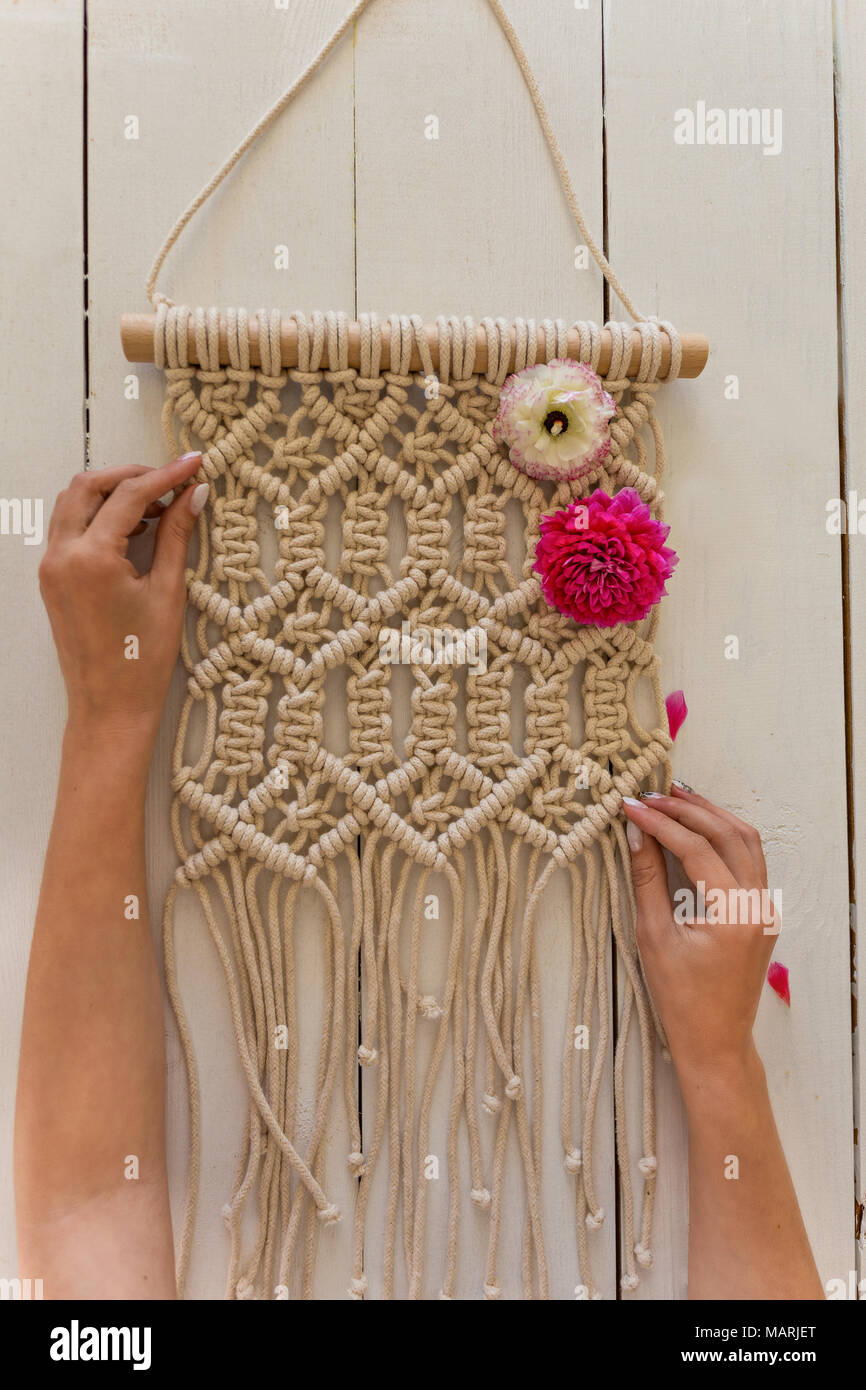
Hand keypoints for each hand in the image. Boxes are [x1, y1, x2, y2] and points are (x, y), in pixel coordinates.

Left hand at [39, 454, 206, 746]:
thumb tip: (193, 496)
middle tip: (172, 479)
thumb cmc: (141, 661)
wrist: (110, 707)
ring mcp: (51, 567)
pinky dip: (98, 516)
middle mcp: (61, 556)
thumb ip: (176, 535)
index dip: (166, 475)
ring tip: (157, 504)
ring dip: (112, 492)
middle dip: (132, 474)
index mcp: (91, 558)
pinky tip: (133, 527)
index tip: (193, 464)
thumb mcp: (167, 591)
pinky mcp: (52, 579)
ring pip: (74, 503)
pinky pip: (69, 528)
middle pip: (90, 486)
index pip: (129, 495)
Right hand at [621, 785, 778, 1088]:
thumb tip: (636, 834)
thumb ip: (647, 880)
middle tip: (650, 795)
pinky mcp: (763, 912)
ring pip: (746, 840)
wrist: (715, 1041)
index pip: (697, 848)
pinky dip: (724, 836)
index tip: (631, 806)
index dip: (661, 823)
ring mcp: (767, 907)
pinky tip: (697, 827)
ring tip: (674, 798)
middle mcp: (759, 905)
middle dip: (687, 809)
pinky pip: (750, 859)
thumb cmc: (680, 999)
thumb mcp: (654, 937)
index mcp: (734, 913)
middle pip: (728, 834)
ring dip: (710, 815)